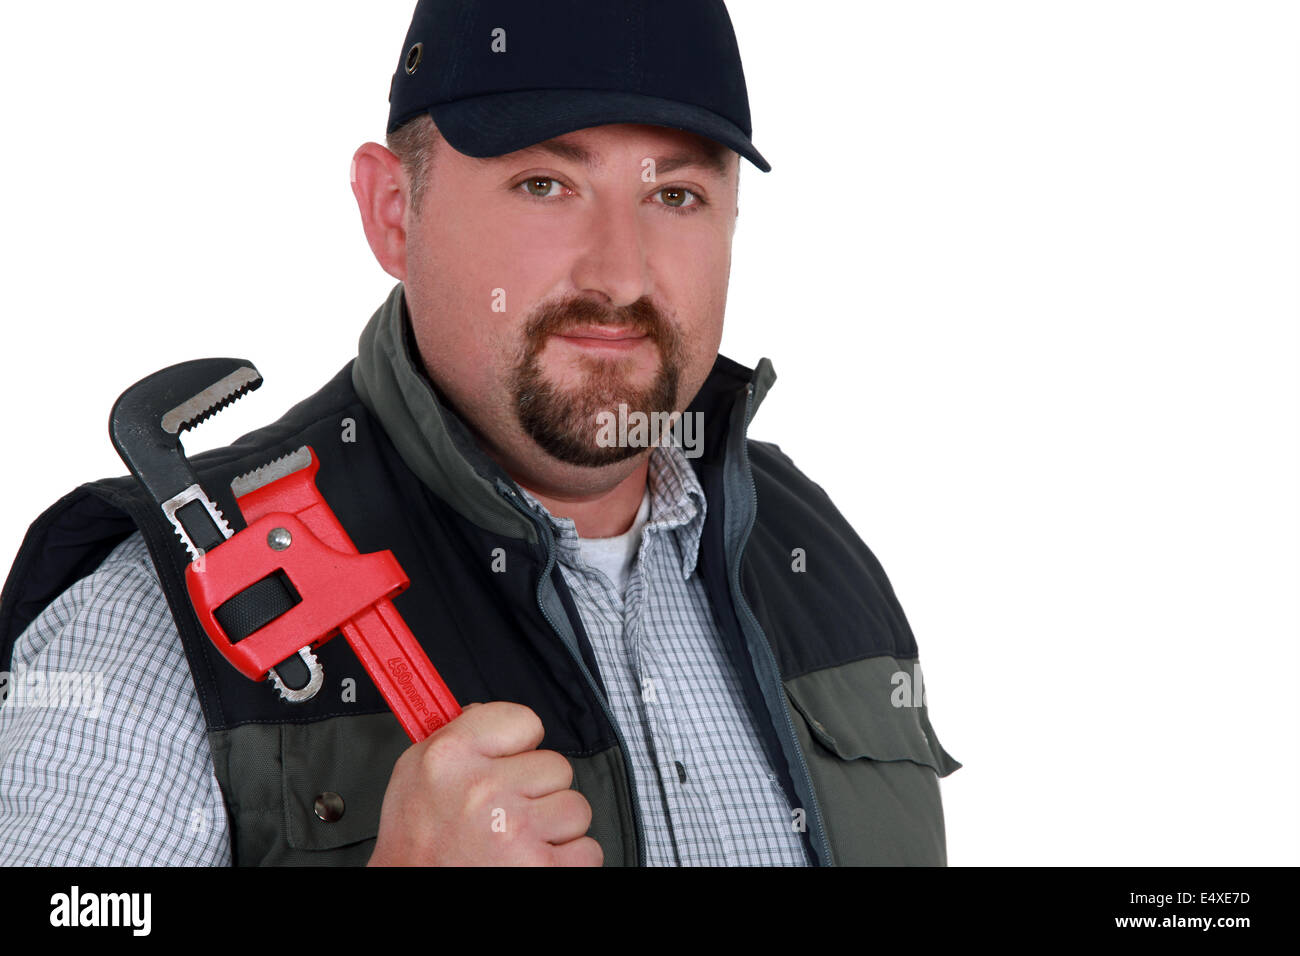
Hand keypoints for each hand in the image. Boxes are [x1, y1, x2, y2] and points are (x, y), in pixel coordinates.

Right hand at [366, 701, 603, 865]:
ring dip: (555, 826)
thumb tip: (498, 720)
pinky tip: (534, 859)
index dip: (521, 744)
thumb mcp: (415, 771)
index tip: (510, 760)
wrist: (409, 886)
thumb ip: (460, 735)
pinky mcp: (539, 868)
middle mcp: (483, 790)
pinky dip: (567, 860)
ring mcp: (514, 830)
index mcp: (451, 757)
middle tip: (507, 811)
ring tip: (518, 840)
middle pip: (557, 766)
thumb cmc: (415, 842)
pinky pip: (586, 850)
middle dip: (539, 790)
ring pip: (575, 808)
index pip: (524, 720)